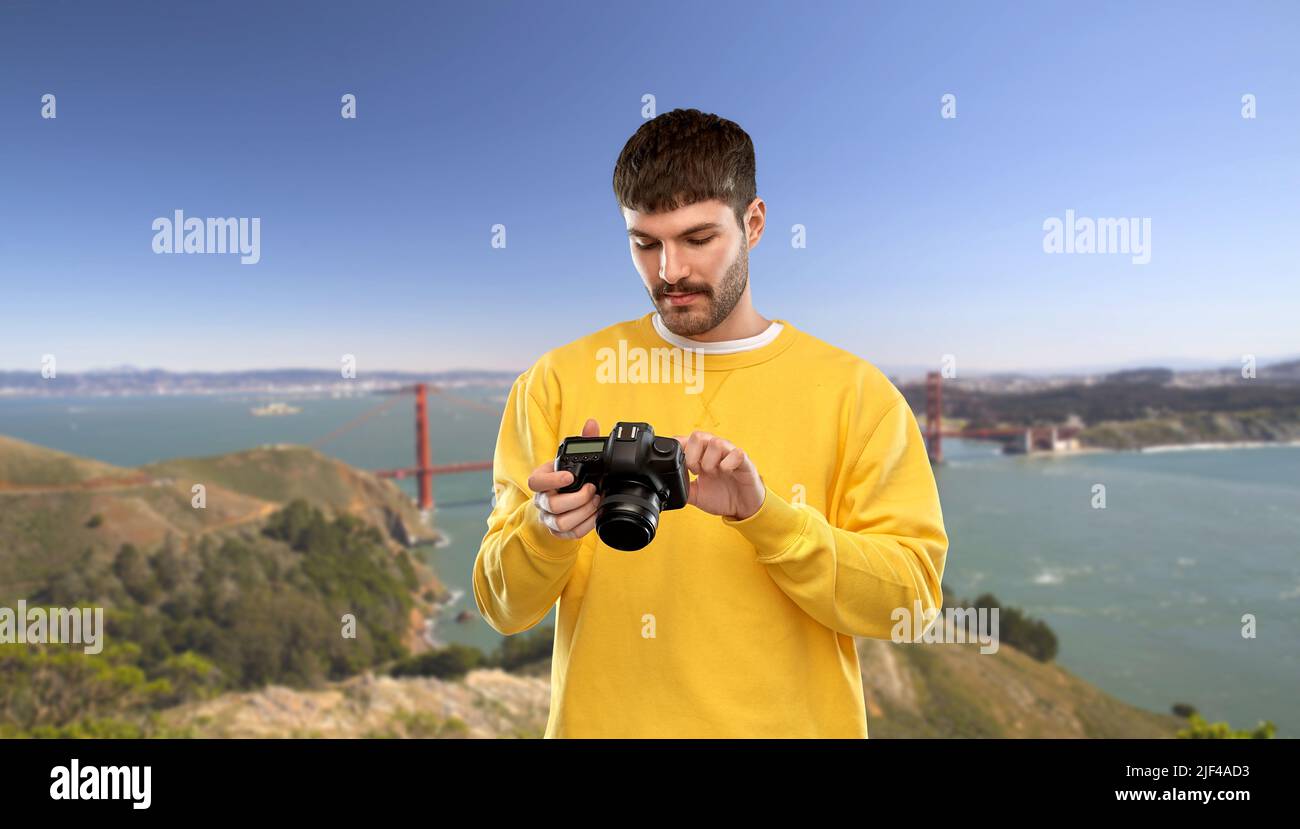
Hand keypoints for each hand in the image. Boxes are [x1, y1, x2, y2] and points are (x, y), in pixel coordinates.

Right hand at [526, 418, 602, 539]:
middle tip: (593, 489)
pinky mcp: (558, 532)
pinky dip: (586, 525)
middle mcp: (541, 501)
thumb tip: (592, 423)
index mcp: (540, 481)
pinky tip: (595, 514)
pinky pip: (571, 534)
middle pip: (552, 505)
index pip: (535, 482)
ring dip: (583, 513)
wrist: (560, 500)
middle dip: (577, 498)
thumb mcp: (570, 460)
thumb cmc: (564, 477)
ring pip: (561, 522)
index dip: (552, 480)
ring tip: (596, 502)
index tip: (571, 476)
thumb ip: (582, 442)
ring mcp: (548, 518)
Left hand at [673, 430, 765, 519]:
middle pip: (698, 435)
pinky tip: (725, 472)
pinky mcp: (744, 461)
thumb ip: (683, 488)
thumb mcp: (696, 495)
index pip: (685, 440)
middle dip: (692, 456)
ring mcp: (729, 454)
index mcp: (701, 455)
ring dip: (709, 460)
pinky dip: (727, 463)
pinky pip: (736, 453)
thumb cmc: (722, 496)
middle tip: (695, 471)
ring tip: (711, 473)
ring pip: (715, 442)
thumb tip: (667, 488)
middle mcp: (714, 450)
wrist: (742, 508)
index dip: (679, 448)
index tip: (678, 464)